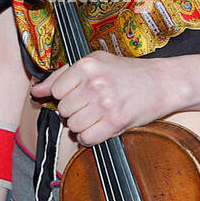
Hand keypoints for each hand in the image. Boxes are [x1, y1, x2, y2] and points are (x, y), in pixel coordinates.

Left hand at [29, 50, 170, 145]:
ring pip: (73, 126)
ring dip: (82, 125)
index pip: (56, 90)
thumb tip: (37, 91)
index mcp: (87, 65)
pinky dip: (90, 137)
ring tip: (97, 115)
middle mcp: (94, 84)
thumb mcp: (96, 62)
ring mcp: (105, 104)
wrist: (162, 83)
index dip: (66, 95)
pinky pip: (87, 139)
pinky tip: (100, 126)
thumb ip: (62, 75)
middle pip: (64, 110)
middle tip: (91, 105)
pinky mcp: (115, 122)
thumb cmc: (128, 72)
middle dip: (75, 111)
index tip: (79, 93)